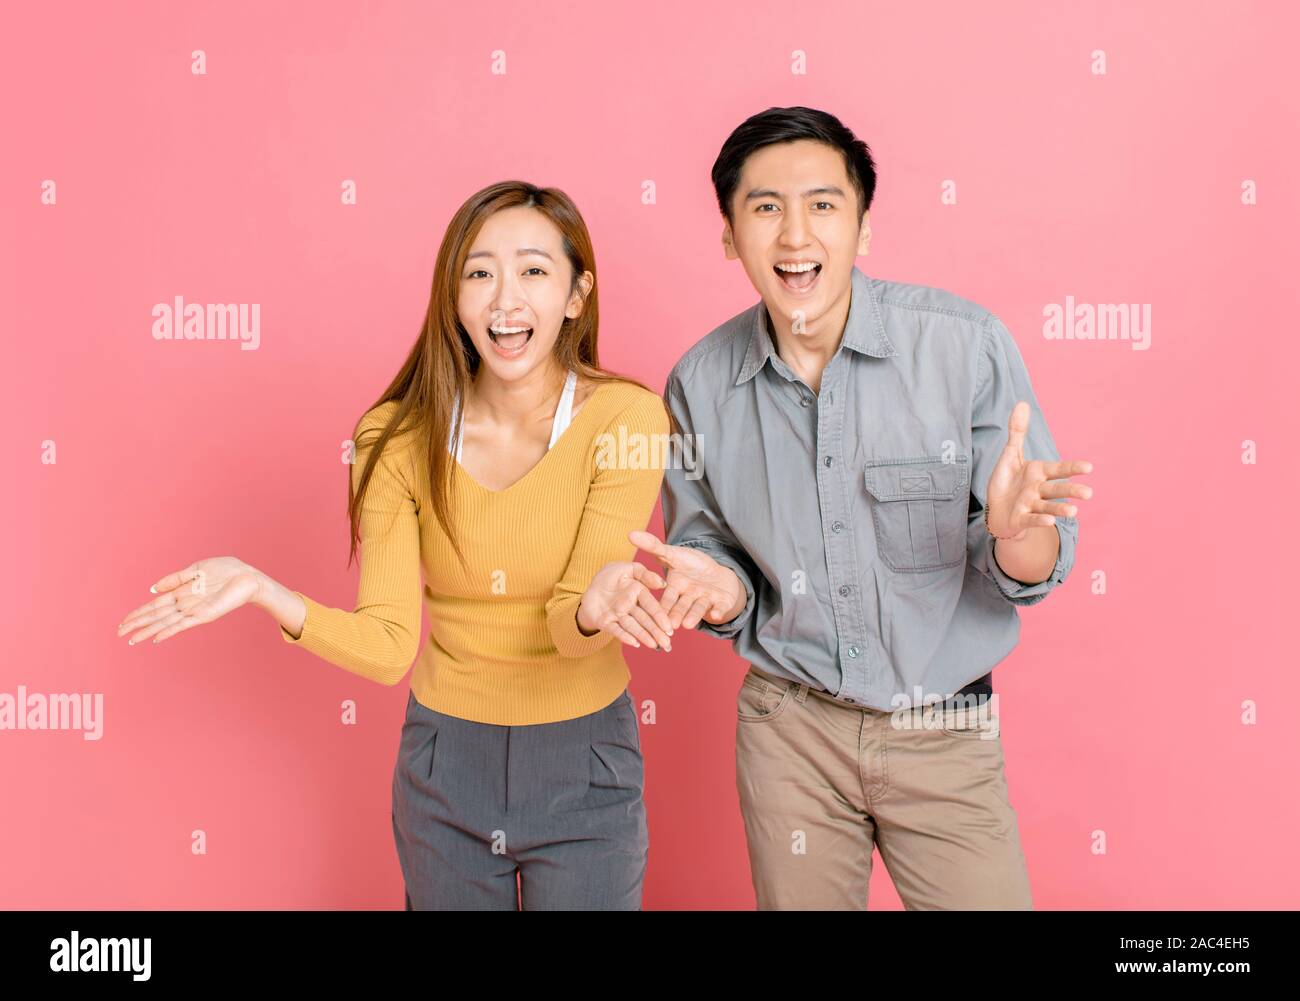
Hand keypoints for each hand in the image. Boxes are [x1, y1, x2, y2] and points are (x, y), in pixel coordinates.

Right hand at [116, 557, 263, 645]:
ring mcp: (194, 611)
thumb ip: (175, 579)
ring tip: (131, 640)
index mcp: (182, 592)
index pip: (155, 605)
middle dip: (137, 624)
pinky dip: (169, 631)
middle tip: (119, 633)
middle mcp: (185, 604)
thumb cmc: (227, 571)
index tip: (123, 621)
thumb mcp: (197, 569)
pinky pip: (183, 624)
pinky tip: (156, 638)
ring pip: (165, 622)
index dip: (139, 612)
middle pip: (156, 615)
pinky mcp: (205, 615)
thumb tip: (152, 589)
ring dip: (148, 630)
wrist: (248, 577)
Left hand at [577, 561, 673, 649]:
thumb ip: (644, 574)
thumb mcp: (627, 568)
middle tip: (667, 643)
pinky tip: (634, 643)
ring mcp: (618, 615)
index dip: (660, 616)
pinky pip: (615, 629)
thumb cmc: (610, 576)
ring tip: (654, 645)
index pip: (651, 605)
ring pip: (632, 627)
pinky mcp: (605, 622)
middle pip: (645, 620)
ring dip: (643, 636)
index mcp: (637, 593)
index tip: (669, 627)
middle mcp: (629, 606)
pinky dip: (624, 636)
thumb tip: (662, 583)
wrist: (590, 586)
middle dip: (656, 631)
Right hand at [629, 530, 744, 629]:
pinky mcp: (721, 602)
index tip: (656, 613)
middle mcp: (689, 597)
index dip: (663, 605)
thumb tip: (631, 533)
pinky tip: (716, 615)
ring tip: (687, 625)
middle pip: (682, 606)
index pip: (668, 597)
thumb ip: (654, 547)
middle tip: (671, 625)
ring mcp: (705, 600)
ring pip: (698, 608)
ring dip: (694, 616)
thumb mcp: (673, 554)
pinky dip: (719, 611)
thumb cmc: (692, 564)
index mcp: (675, 588)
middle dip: (677, 615)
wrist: (716, 572)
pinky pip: (720, 607)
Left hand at [986, 401, 1093, 539]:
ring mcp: (1030, 506)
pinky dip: (1039, 520)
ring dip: (1059, 509)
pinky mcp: (1020, 519)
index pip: (1058, 469)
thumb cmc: (1007, 482)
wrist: (996, 510)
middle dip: (1071, 491)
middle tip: (1088, 494)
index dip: (1072, 468)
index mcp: (1038, 473)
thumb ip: (1017, 432)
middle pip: (1056, 490)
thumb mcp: (1010, 455)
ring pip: (1047, 506)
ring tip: (1073, 512)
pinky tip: (1049, 521)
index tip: (1089, 467)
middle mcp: (1037, 490)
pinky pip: (1030, 520)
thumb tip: (1022, 403)